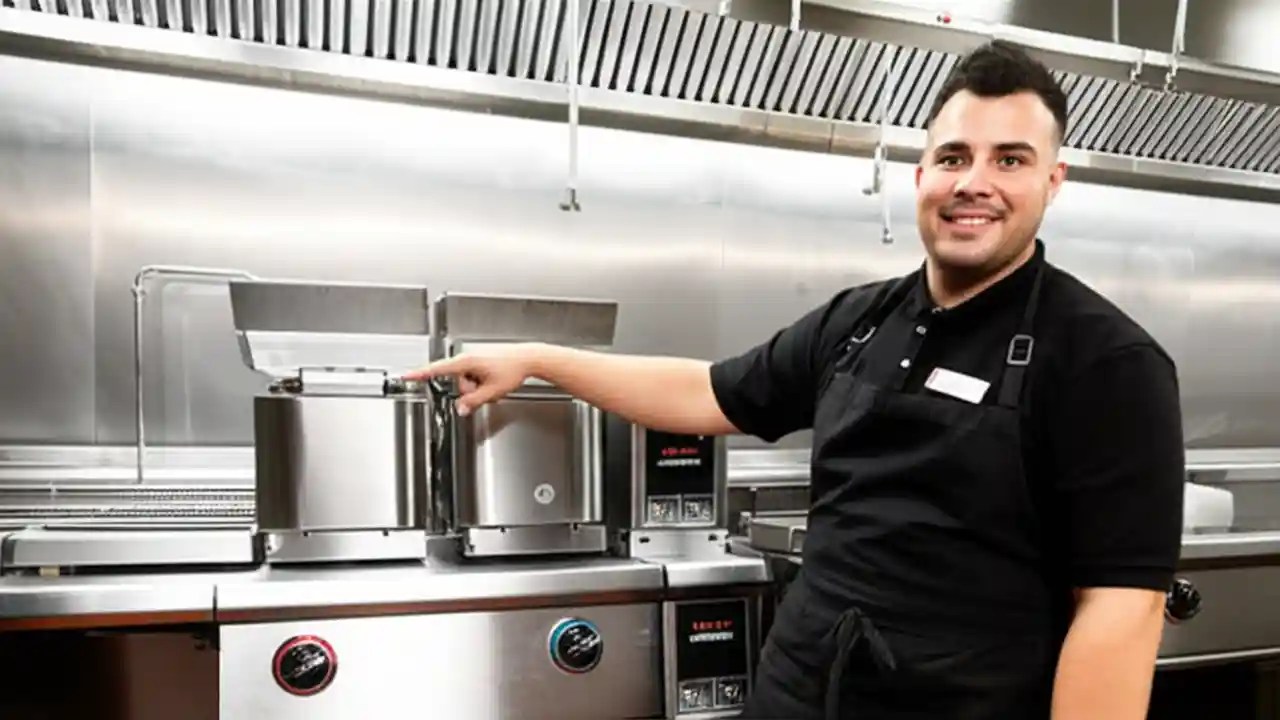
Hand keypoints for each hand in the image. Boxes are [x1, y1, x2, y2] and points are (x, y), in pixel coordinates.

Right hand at [402, 350, 534, 416]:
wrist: (530, 358)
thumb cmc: (513, 369)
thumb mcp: (492, 391)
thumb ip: (473, 401)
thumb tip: (460, 408)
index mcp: (467, 362)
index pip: (438, 369)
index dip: (421, 374)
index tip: (407, 376)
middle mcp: (469, 357)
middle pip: (458, 383)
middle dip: (470, 391)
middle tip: (487, 391)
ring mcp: (476, 358)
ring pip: (468, 382)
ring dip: (479, 388)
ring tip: (495, 385)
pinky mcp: (483, 360)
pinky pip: (476, 377)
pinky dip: (484, 383)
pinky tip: (497, 380)